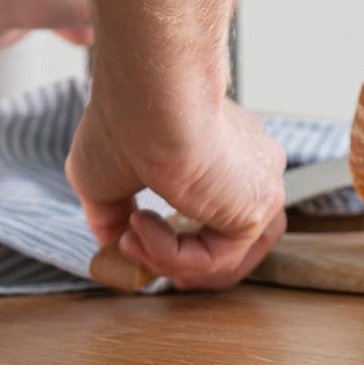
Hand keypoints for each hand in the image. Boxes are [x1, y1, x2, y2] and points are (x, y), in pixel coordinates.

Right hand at [67, 68, 286, 290]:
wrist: (149, 98)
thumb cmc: (122, 118)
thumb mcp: (103, 177)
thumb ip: (112, 214)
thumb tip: (111, 246)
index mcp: (225, 151)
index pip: (222, 209)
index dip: (185, 242)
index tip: (139, 243)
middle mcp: (252, 167)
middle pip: (235, 242)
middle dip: (185, 266)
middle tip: (139, 256)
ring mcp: (261, 189)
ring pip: (224, 258)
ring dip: (170, 262)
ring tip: (130, 238)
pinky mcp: (257, 210)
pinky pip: (212, 259)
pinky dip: (168, 254)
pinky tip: (139, 224)